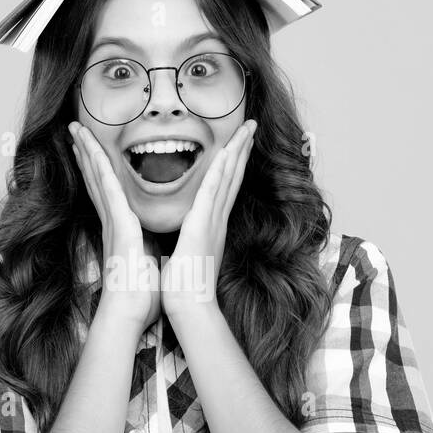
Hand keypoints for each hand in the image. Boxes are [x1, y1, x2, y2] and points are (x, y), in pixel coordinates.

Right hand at [68, 121, 160, 331]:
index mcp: (121, 230)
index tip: (90, 152)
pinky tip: (91, 149)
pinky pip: (107, 189)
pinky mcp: (117, 224)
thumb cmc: (139, 296)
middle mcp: (112, 222)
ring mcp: (112, 222)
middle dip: (85, 154)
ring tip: (76, 130)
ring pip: (97, 178)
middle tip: (76, 131)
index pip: (107, 193)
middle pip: (96, 180)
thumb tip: (154, 247)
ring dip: (86, 152)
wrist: (131, 313)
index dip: (97, 170)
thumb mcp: (148, 263)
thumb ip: (147, 249)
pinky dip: (98, 167)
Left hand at [161, 119, 255, 319]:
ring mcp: (212, 221)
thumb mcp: (186, 255)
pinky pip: (213, 191)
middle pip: (233, 177)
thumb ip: (188, 242)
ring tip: (246, 129)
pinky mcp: (202, 224)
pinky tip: (227, 152)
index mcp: (211, 227)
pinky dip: (221, 171)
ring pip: (228, 178)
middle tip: (251, 127)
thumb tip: (182, 240)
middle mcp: (217, 220)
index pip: (225, 188)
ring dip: (237, 151)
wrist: (187, 305)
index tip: (239, 145)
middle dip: (242, 150)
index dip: (233, 164)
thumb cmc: (185, 287)